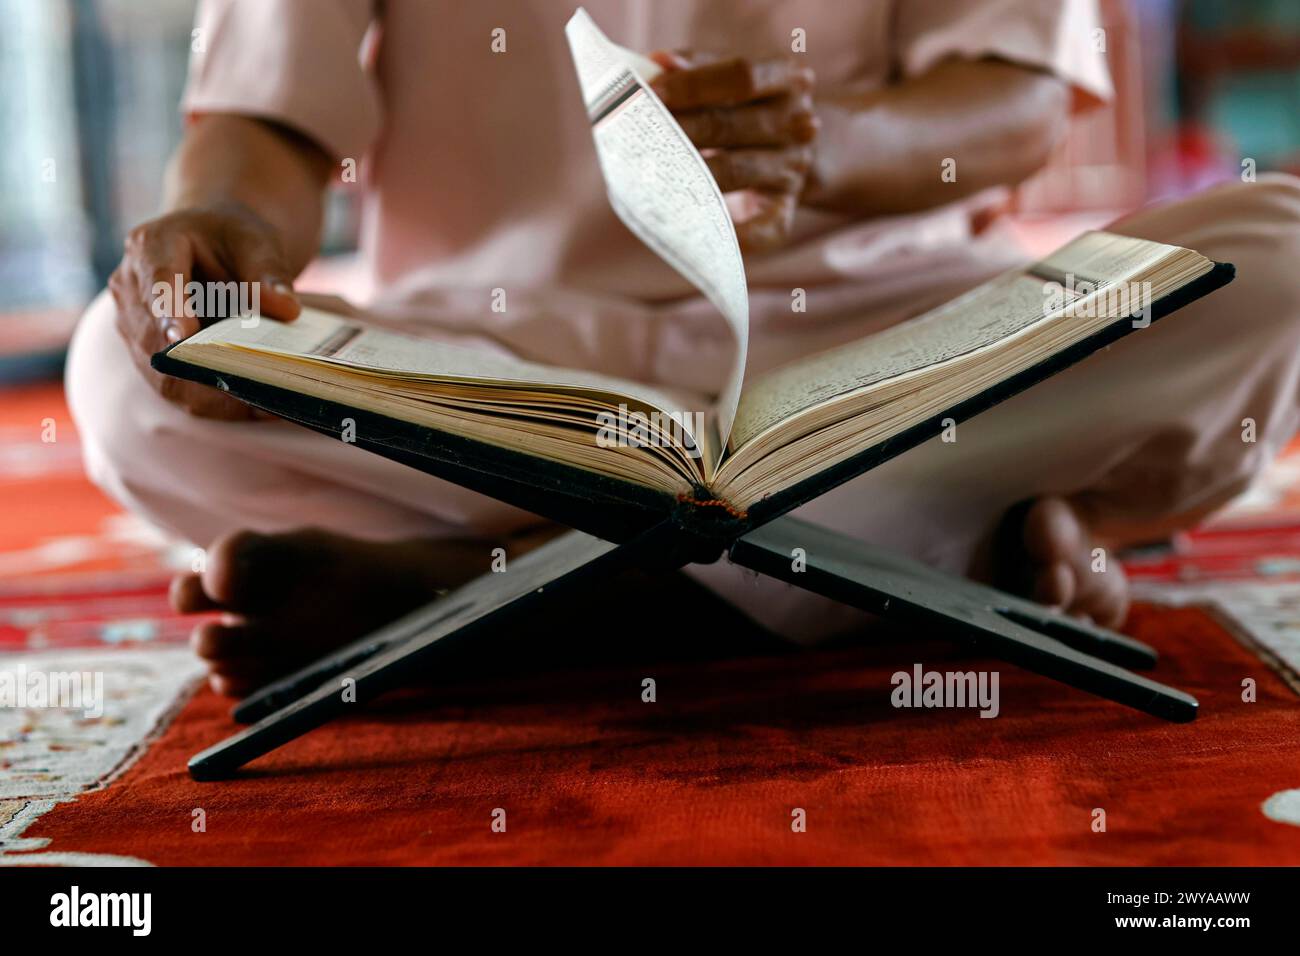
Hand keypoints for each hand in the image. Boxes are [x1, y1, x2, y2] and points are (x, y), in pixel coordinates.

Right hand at [108, 201, 301, 419]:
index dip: (169, 312)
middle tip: (252, 390)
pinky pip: (175, 387)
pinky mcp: (147, 354)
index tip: (181, 336)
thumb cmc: (232, 239)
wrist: (211, 244)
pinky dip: (215, 401)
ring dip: (211, 395)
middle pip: (157, 340)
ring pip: (163, 374)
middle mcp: (130, 288)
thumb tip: (286, 309)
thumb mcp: (257, 243)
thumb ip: (269, 274)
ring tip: (262, 406)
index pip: (158, 284)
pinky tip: (255, 407)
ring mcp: (133, 325)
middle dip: (202, 368)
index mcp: (151, 247)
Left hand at [650, 53, 816, 252]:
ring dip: (687, 176)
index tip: (651, 93)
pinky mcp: (784, 210)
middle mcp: (797, 124)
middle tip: (636, 137)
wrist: (798, 150)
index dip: (693, 85)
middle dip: (678, 131)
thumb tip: (659, 64)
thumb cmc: (746, 107)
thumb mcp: (730, 78)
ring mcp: (793, 170)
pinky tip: (695, 232)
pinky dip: (731, 235)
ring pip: (734, 171)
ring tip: (647, 174)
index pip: (741, 76)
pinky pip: (761, 229)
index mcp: (786, 79)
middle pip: (730, 125)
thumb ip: (696, 67)